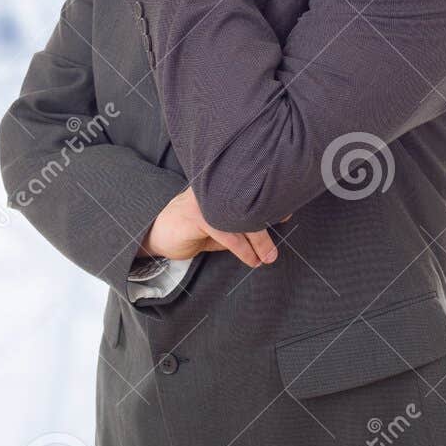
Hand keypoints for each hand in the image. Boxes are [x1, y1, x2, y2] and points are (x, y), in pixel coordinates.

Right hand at [142, 187, 286, 268]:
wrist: (158, 234)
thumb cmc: (192, 230)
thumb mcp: (221, 228)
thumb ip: (241, 227)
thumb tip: (271, 231)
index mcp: (220, 185)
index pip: (250, 190)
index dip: (271, 200)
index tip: (288, 213)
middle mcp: (213, 188)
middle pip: (249, 203)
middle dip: (268, 224)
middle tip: (279, 245)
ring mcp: (204, 200)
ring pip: (241, 219)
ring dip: (260, 241)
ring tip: (268, 257)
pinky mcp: (197, 216)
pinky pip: (227, 234)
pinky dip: (243, 250)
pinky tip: (252, 260)